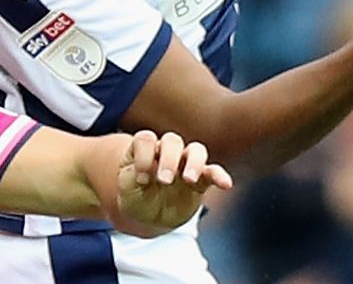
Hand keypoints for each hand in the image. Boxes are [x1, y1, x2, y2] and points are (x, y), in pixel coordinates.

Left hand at [115, 131, 233, 235]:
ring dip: (194, 163)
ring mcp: (185, 164)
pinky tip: (226, 184)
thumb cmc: (135, 195)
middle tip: (164, 181)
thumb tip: (145, 174)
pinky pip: (213, 173)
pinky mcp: (201, 180)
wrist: (149, 214)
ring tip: (189, 180)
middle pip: (172, 140)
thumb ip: (131, 179)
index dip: (143, 156)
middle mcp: (166, 151)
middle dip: (169, 159)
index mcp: (145, 149)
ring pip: (196, 150)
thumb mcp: (126, 189)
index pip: (145, 139)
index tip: (141, 178)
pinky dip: (220, 176)